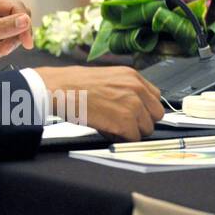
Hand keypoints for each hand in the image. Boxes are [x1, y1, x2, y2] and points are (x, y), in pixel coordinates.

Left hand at [0, 0, 33, 76]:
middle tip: (1, 51)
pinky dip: (2, 48)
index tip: (27, 43)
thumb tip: (26, 20)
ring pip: (14, 30)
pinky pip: (7, 38)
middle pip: (18, 18)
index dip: (24, 24)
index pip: (16, 7)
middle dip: (13, 37)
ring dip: (7, 45)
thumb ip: (3, 28)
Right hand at [34, 66, 163, 141]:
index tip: (135, 113)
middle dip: (141, 121)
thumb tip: (130, 103)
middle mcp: (136, 88)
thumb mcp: (105, 77)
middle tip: (123, 122)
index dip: (144, 108)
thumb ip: (123, 88)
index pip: (155, 97)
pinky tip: (106, 130)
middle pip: (156, 115)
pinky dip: (120, 139)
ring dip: (130, 131)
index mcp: (132, 75)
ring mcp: (133, 105)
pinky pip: (133, 139)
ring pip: (146, 129)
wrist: (58, 89)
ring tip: (111, 125)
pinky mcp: (125, 122)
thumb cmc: (72, 84)